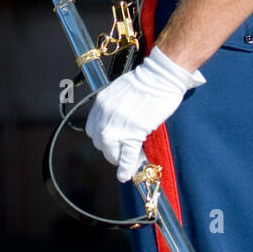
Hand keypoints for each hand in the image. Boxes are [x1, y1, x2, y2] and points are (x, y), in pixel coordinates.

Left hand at [85, 47, 205, 181]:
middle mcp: (104, 115)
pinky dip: (126, 168)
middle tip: (121, 153)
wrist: (160, 76)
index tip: (111, 142)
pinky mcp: (134, 133)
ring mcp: (118, 125)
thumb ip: (115, 106)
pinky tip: (127, 174)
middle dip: (109, 150)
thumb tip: (119, 122)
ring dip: (117, 159)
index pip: (92, 129)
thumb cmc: (147, 80)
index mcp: (100, 103)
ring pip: (110, 152)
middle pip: (99, 142)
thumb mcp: (121, 90)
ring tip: (127, 162)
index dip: (102, 138)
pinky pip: (126, 156)